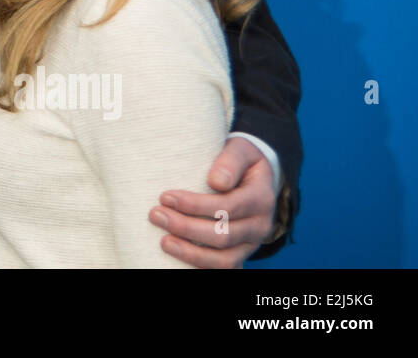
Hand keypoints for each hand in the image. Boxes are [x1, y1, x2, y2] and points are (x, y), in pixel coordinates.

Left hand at [149, 137, 275, 267]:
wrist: (255, 176)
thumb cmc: (241, 161)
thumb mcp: (241, 149)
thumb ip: (230, 160)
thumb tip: (216, 181)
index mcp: (262, 198)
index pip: (228, 207)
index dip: (195, 205)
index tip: (165, 196)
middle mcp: (260, 225)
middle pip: (223, 235)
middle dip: (186, 228)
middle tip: (155, 215)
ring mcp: (251, 243)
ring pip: (224, 260)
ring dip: (191, 253)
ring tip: (163, 241)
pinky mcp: (240, 253)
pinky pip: (225, 268)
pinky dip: (202, 266)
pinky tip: (179, 260)